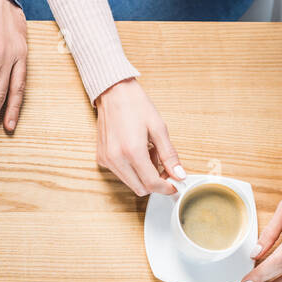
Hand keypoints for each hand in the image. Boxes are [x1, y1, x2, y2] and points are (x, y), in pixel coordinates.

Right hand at [94, 78, 184, 196]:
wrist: (113, 93)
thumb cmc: (136, 106)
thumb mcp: (159, 128)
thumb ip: (169, 155)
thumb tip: (179, 174)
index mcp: (132, 151)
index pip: (152, 183)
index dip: (166, 187)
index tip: (175, 184)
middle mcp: (116, 159)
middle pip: (140, 189)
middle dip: (155, 182)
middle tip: (163, 166)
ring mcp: (107, 160)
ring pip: (131, 183)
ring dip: (143, 175)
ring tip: (148, 152)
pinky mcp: (102, 159)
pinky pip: (121, 174)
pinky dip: (132, 169)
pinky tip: (135, 151)